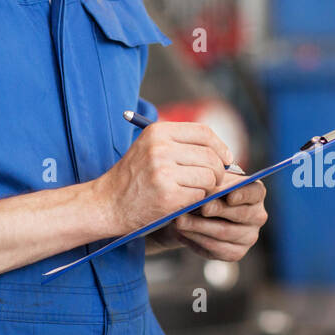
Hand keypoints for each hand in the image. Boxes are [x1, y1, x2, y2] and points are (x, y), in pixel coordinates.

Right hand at [94, 121, 233, 234]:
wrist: (107, 203)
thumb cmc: (134, 177)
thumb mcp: (151, 149)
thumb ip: (182, 145)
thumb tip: (226, 155)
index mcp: (158, 131)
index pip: (203, 132)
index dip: (220, 146)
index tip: (227, 159)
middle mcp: (160, 148)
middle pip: (211, 155)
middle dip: (219, 171)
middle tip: (213, 181)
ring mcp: (163, 171)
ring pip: (210, 176)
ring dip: (209, 187)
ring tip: (194, 191)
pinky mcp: (168, 195)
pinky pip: (201, 195)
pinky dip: (198, 200)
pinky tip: (183, 201)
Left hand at [160, 175, 267, 261]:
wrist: (197, 213)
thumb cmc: (207, 191)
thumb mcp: (210, 182)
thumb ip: (212, 183)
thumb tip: (208, 191)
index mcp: (255, 193)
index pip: (255, 192)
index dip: (242, 194)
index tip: (229, 196)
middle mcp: (257, 216)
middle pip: (240, 214)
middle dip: (218, 210)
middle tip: (200, 207)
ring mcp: (248, 236)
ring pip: (225, 232)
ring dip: (200, 226)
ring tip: (181, 220)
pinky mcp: (235, 252)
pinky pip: (216, 248)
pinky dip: (197, 239)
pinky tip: (183, 232)